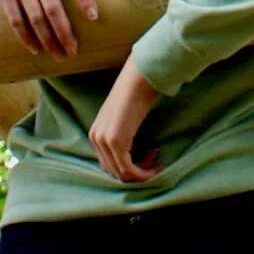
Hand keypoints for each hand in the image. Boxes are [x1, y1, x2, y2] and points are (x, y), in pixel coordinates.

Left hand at [89, 62, 161, 182]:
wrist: (138, 79)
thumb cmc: (136, 94)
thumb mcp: (123, 119)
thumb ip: (121, 136)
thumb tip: (133, 155)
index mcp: (95, 134)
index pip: (109, 165)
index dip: (130, 167)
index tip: (150, 156)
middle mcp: (95, 139)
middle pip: (115, 171)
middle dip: (138, 171)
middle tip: (155, 160)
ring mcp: (104, 141)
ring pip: (123, 173)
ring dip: (143, 173)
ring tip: (158, 162)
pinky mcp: (116, 142)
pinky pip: (129, 169)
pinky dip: (144, 173)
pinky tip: (157, 165)